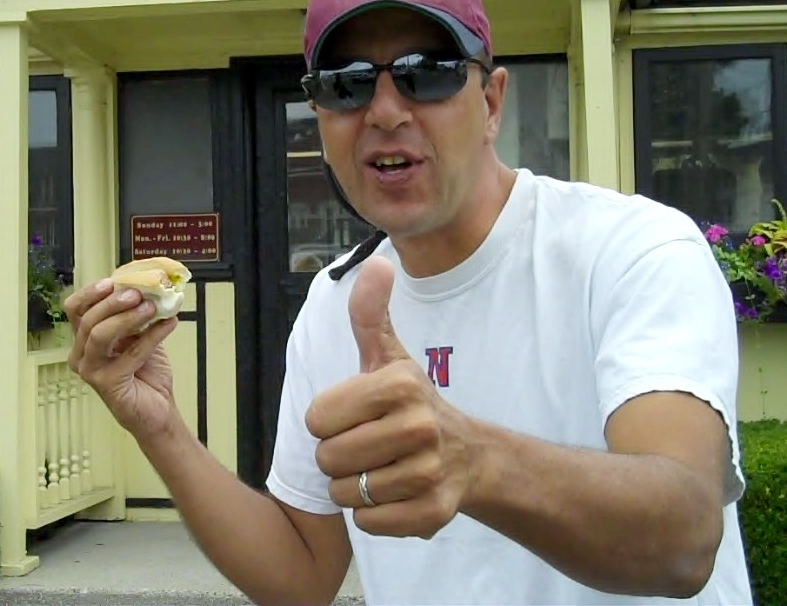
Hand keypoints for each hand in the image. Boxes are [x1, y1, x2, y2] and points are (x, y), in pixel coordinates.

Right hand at [64, 278, 179, 439]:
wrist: (157, 409)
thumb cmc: (145, 373)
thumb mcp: (138, 335)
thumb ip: (135, 314)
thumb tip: (147, 286)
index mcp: (84, 340)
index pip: (75, 310)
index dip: (90, 293)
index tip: (112, 282)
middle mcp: (81, 355)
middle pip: (87, 320)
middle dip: (113, 302)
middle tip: (138, 293)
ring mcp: (90, 371)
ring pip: (99, 334)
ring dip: (127, 317)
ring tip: (151, 307)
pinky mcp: (107, 384)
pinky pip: (129, 354)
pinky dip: (151, 337)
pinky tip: (168, 324)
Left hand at [306, 257, 476, 539]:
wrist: (469, 455)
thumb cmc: (412, 403)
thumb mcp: (388, 356)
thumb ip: (370, 314)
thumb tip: (377, 264)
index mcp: (398, 385)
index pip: (317, 418)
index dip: (328, 420)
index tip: (355, 416)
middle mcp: (418, 426)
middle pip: (328, 459)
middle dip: (338, 457)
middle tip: (366, 446)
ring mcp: (428, 472)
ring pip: (345, 494)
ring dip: (354, 488)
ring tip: (380, 468)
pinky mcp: (432, 514)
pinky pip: (369, 523)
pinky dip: (372, 515)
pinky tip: (393, 494)